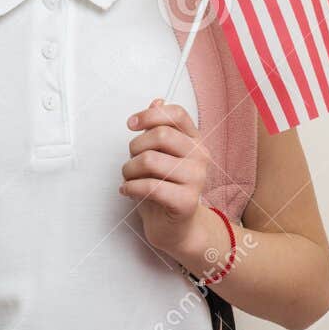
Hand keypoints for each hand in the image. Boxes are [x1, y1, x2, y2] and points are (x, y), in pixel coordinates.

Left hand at [121, 97, 210, 257]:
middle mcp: (200, 156)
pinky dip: (130, 187)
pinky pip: (149, 186)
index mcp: (194, 141)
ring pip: (150, 160)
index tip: (131, 124)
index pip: (176, 114)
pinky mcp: (186, 201)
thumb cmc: (166, 190)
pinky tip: (128, 191)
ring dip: (129, 170)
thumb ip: (159, 130)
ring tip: (128, 179)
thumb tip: (157, 101)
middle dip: (135, 147)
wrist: (177, 229)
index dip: (149, 115)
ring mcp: (196, 179)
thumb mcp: (160, 156)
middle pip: (160, 135)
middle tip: (130, 162)